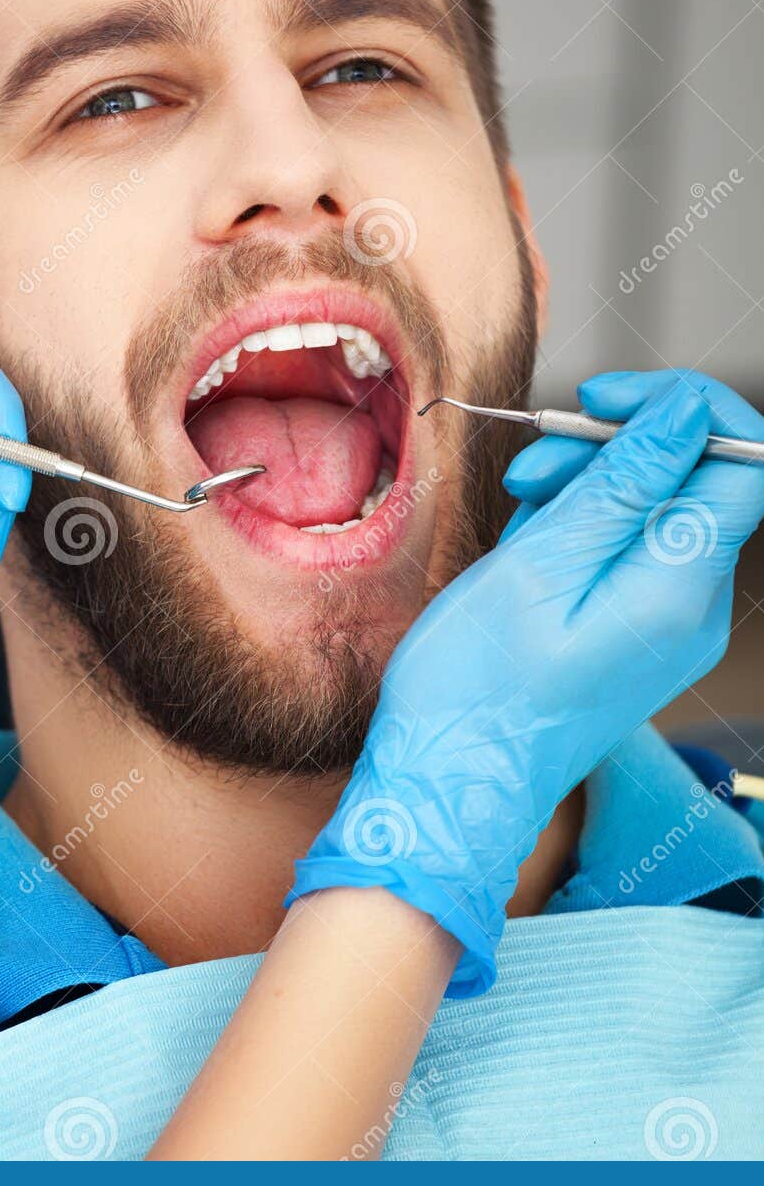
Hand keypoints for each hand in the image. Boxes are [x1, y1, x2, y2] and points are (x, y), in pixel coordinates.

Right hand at [290, 369, 763, 994]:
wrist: (450, 785)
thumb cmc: (477, 687)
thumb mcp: (540, 566)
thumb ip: (623, 485)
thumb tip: (690, 416)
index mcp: (680, 590)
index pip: (743, 464)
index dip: (684, 412)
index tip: (604, 400)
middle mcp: (692, 608)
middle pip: (691, 481)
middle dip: (614, 449)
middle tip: (533, 467)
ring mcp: (667, 624)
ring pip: (652, 511)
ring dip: (586, 488)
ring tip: (519, 509)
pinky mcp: (635, 633)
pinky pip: (626, 551)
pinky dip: (577, 530)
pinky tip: (526, 548)